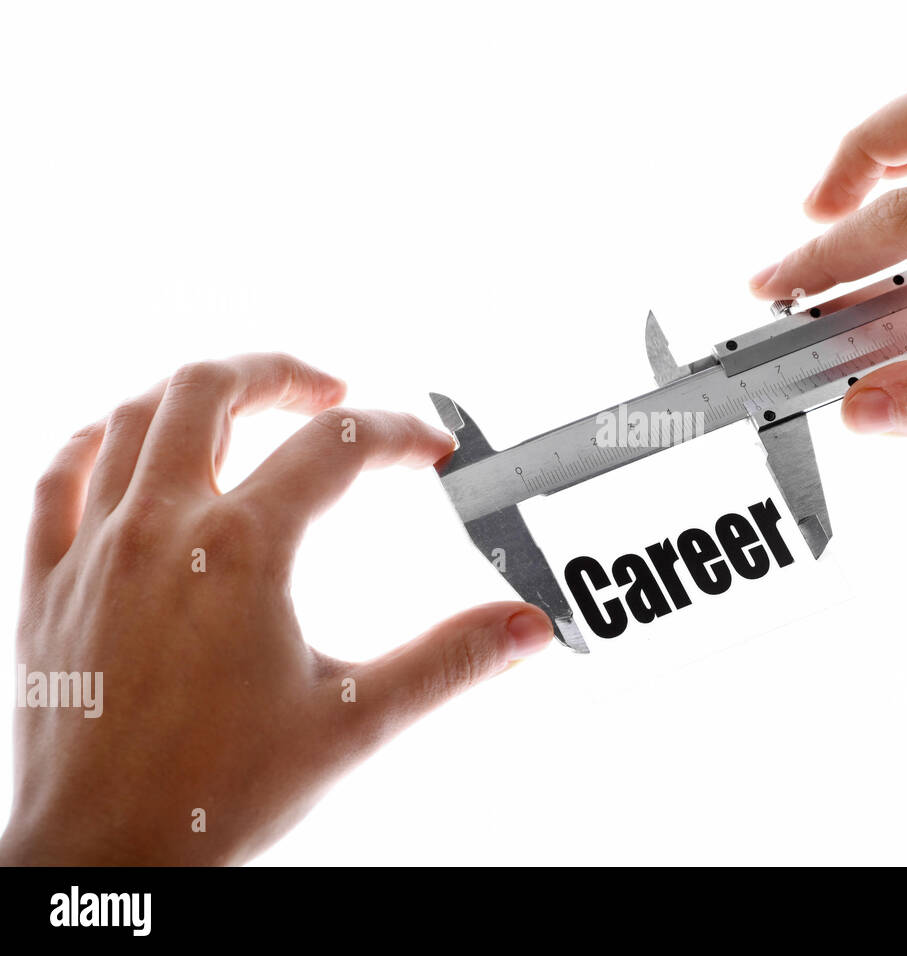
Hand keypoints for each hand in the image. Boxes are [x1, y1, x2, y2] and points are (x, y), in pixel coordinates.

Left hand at [0, 353, 553, 864]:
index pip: (338, 449)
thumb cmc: (216, 795)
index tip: (431, 450)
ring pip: (133, 418)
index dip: (399, 435)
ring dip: (197, 396)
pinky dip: (96, 442)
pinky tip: (126, 446)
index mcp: (241, 551)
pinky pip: (57, 478)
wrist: (104, 859)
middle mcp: (159, 529)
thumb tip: (525, 628)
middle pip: (212, 390)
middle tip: (331, 393)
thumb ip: (449, 661)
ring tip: (245, 408)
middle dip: (281, 373)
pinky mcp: (46, 584)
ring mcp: (92, 550)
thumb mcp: (355, 720)